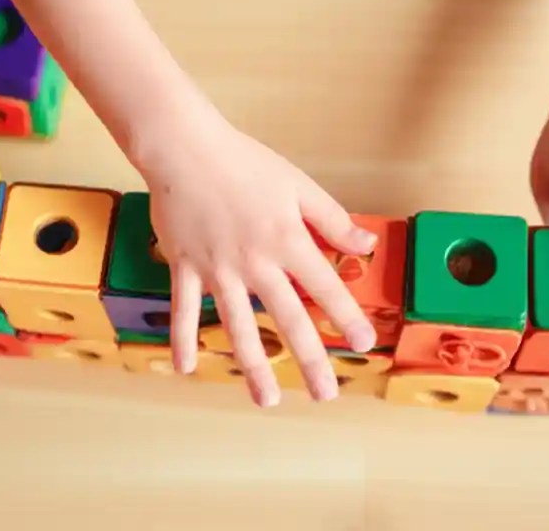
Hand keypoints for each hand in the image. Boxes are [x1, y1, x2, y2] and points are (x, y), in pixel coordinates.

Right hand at [137, 108, 377, 406]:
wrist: (184, 149)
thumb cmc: (243, 161)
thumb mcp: (298, 184)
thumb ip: (332, 220)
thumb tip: (366, 243)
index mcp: (287, 240)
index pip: (325, 287)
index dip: (346, 316)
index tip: (362, 343)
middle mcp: (255, 263)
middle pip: (288, 319)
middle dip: (310, 359)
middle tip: (325, 393)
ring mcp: (218, 270)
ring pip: (239, 326)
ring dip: (254, 366)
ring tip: (268, 400)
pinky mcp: (185, 268)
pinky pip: (184, 310)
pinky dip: (182, 339)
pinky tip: (186, 368)